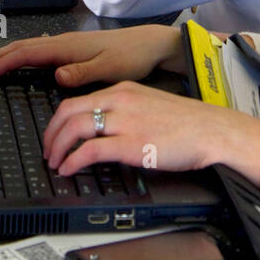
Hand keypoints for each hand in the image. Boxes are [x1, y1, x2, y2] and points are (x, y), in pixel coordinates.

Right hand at [0, 25, 184, 86]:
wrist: (150, 44)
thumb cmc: (131, 57)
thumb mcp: (109, 69)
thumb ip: (82, 72)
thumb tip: (56, 75)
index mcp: (68, 47)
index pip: (27, 54)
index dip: (3, 63)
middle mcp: (64, 43)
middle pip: (23, 47)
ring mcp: (68, 44)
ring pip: (29, 47)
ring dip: (6, 54)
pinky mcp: (73, 49)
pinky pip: (39, 51)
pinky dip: (22, 55)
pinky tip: (20, 59)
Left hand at [43, 81, 259, 183]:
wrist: (211, 130)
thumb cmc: (186, 122)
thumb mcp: (149, 105)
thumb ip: (125, 112)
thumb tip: (103, 130)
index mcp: (123, 90)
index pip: (78, 100)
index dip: (59, 120)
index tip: (55, 134)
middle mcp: (120, 101)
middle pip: (69, 110)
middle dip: (51, 132)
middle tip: (48, 150)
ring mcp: (125, 122)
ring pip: (75, 127)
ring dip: (58, 147)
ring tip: (55, 162)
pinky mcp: (131, 144)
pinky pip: (91, 150)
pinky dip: (74, 160)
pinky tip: (70, 169)